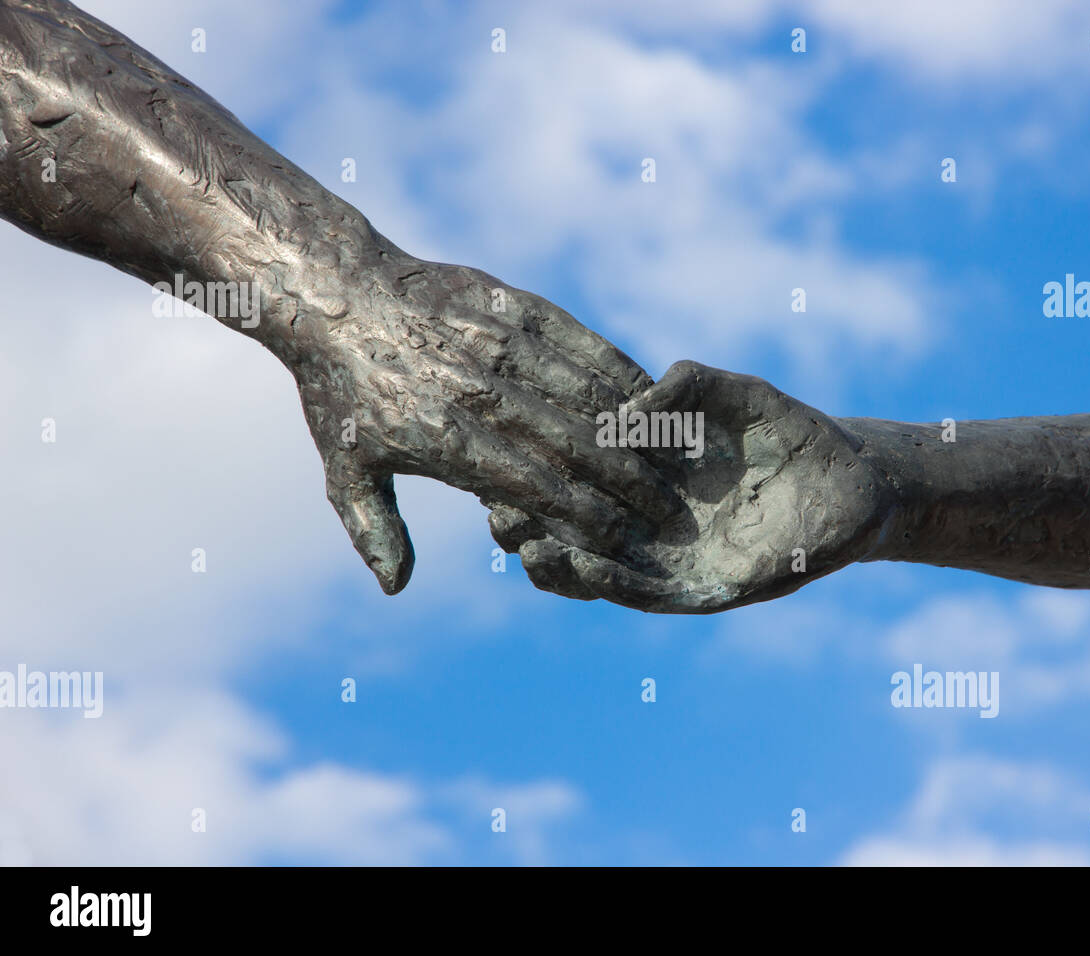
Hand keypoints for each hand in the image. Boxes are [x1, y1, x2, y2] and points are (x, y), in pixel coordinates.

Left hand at [288, 259, 681, 593]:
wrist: (333, 289)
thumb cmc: (341, 392)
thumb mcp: (344, 468)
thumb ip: (375, 530)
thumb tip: (398, 588)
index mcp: (444, 439)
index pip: (536, 487)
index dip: (586, 517)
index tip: (623, 540)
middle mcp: (479, 391)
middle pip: (574, 444)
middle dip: (629, 483)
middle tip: (667, 510)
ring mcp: (500, 344)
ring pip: (586, 393)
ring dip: (635, 430)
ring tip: (671, 459)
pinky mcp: (514, 307)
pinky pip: (580, 343)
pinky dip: (618, 371)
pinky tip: (647, 395)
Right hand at [500, 361, 893, 611]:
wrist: (857, 482)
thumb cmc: (790, 431)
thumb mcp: (733, 394)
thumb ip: (686, 387)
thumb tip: (626, 413)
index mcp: (643, 473)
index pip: (570, 476)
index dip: (529, 471)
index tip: (494, 455)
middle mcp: (645, 521)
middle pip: (568, 528)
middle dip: (527, 523)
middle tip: (498, 510)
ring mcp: (671, 559)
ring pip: (597, 570)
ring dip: (558, 562)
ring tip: (527, 542)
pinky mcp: (704, 590)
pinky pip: (648, 593)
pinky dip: (612, 582)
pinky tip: (584, 564)